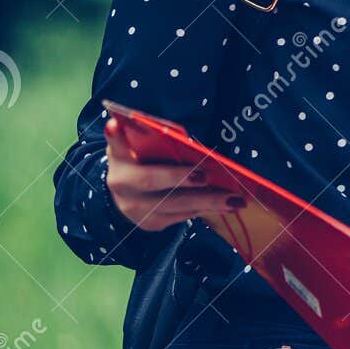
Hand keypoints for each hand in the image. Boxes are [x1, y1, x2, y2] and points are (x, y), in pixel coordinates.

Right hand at [104, 116, 242, 232]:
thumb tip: (182, 138)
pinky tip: (227, 207)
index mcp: (120, 156)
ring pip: (173, 205)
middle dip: (181, 178)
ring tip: (235, 200)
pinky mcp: (150, 224)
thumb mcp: (144, 145)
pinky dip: (205, 209)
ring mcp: (134, 208)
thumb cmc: (146, 160)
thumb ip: (156, 136)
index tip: (114, 124)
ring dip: (207, 202)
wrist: (129, 194)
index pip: (115, 143)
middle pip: (150, 180)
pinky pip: (181, 216)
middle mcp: (121, 184)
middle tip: (206, 176)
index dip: (114, 136)